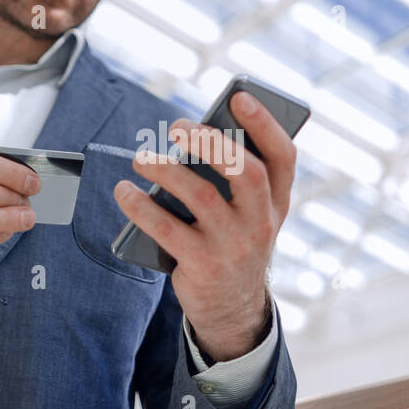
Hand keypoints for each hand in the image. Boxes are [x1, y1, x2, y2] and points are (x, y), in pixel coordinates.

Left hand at [115, 92, 296, 359]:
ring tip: (140, 158)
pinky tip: (125, 191)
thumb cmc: (234, 244)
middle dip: (209, 141)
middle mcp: (261, 222)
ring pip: (201, 198)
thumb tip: (189, 140)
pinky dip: (141, 207)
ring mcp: (234, 246)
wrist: (234, 310)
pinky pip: (167, 230)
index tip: (239, 99)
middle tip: (175, 125)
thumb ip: (231, 182)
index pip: (283, 157)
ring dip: (166, 171)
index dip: (265, 124)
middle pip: (244, 171)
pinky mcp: (203, 266)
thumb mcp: (248, 216)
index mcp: (277, 202)